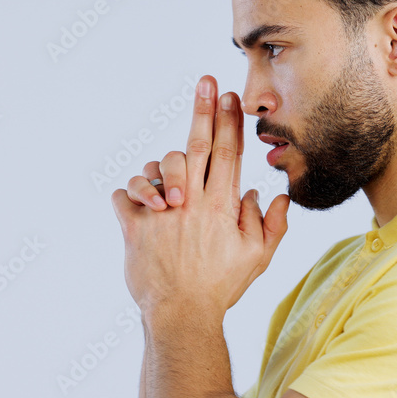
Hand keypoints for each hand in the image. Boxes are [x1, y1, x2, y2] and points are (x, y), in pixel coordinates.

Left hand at [111, 75, 289, 318]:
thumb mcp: (259, 259)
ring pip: (158, 167)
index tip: (229, 96)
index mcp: (222, 206)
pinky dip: (131, 194)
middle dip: (202, 111)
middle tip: (205, 82)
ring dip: (162, 168)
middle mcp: (191, 202)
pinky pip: (124, 195)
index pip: (228, 153)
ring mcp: (161, 213)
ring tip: (170, 188)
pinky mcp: (134, 227)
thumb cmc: (220, 286)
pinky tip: (143, 205)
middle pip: (196, 145)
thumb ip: (272, 224)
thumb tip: (271, 193)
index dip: (229, 122)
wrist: (181, 315)